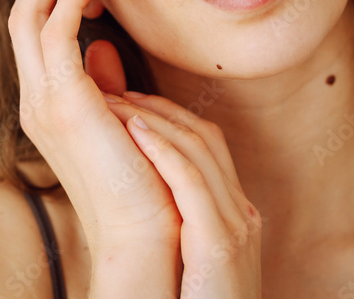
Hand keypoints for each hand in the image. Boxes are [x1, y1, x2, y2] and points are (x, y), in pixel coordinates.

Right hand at [7, 0, 184, 259]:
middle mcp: (36, 97)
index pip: (36, 25)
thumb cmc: (141, 178)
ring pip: (31, 16)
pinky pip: (55, 36)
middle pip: (24, 11)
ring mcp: (44, 100)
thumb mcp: (119, 118)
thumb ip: (103, 81)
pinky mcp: (64, 104)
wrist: (144, 231)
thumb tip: (101, 45)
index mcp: (48, 99)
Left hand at [103, 91, 262, 298]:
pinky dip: (162, 149)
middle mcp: (240, 214)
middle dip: (159, 107)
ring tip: (114, 102)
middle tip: (115, 91)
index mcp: (233, 216)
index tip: (128, 103)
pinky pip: (191, 183)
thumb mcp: (188, 262)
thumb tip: (146, 200)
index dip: (167, 117)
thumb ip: (175, 224)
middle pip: (204, 137)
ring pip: (198, 150)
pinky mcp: (220, 245)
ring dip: (153, 119)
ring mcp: (235, 227)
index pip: (205, 146)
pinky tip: (132, 128)